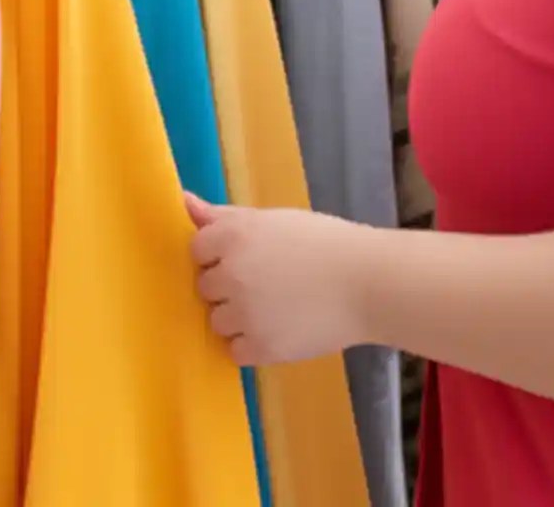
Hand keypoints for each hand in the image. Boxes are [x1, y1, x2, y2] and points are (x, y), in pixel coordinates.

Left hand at [186, 193, 376, 365]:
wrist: (369, 283)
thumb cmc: (325, 243)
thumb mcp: (273, 219)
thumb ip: (225, 215)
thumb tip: (183, 202)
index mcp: (233, 236)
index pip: (197, 250)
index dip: (220, 256)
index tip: (249, 259)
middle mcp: (230, 274)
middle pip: (205, 288)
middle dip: (228, 287)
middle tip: (267, 284)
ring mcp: (243, 314)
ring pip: (217, 322)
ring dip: (238, 319)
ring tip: (276, 309)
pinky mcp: (260, 347)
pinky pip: (235, 351)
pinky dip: (253, 345)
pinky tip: (279, 330)